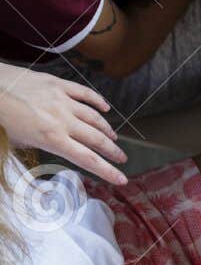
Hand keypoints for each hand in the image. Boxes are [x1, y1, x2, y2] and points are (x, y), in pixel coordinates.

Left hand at [0, 67, 127, 184]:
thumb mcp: (14, 143)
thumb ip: (36, 149)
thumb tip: (48, 159)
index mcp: (51, 138)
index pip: (87, 159)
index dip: (107, 171)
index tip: (121, 179)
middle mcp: (62, 120)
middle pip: (96, 139)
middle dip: (112, 151)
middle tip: (122, 158)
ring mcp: (62, 100)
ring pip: (94, 117)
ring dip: (106, 129)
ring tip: (113, 137)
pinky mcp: (58, 84)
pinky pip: (84, 93)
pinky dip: (98, 101)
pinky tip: (106, 108)